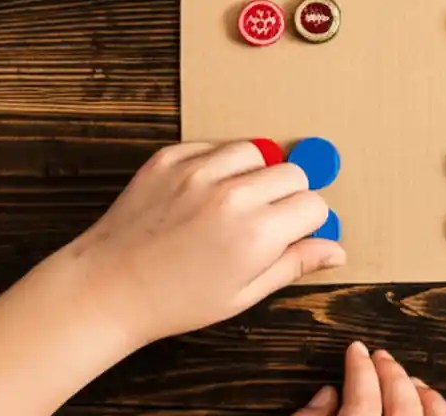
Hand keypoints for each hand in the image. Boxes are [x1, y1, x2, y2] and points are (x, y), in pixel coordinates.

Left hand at [63, 142, 345, 347]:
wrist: (108, 287)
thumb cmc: (176, 301)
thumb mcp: (243, 293)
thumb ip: (293, 264)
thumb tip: (337, 249)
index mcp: (257, 233)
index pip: (314, 204)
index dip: (308, 222)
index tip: (293, 232)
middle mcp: (233, 194)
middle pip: (293, 172)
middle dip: (288, 195)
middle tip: (264, 220)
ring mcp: (199, 171)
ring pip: (256, 151)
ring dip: (255, 173)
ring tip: (234, 202)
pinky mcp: (170, 158)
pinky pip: (214, 146)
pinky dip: (218, 164)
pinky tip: (204, 193)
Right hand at [295, 342, 445, 415]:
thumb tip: (327, 395)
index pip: (362, 399)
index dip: (359, 369)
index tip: (355, 349)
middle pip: (400, 406)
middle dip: (390, 375)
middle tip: (379, 356)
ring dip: (420, 394)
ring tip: (407, 377)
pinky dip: (440, 412)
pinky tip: (429, 401)